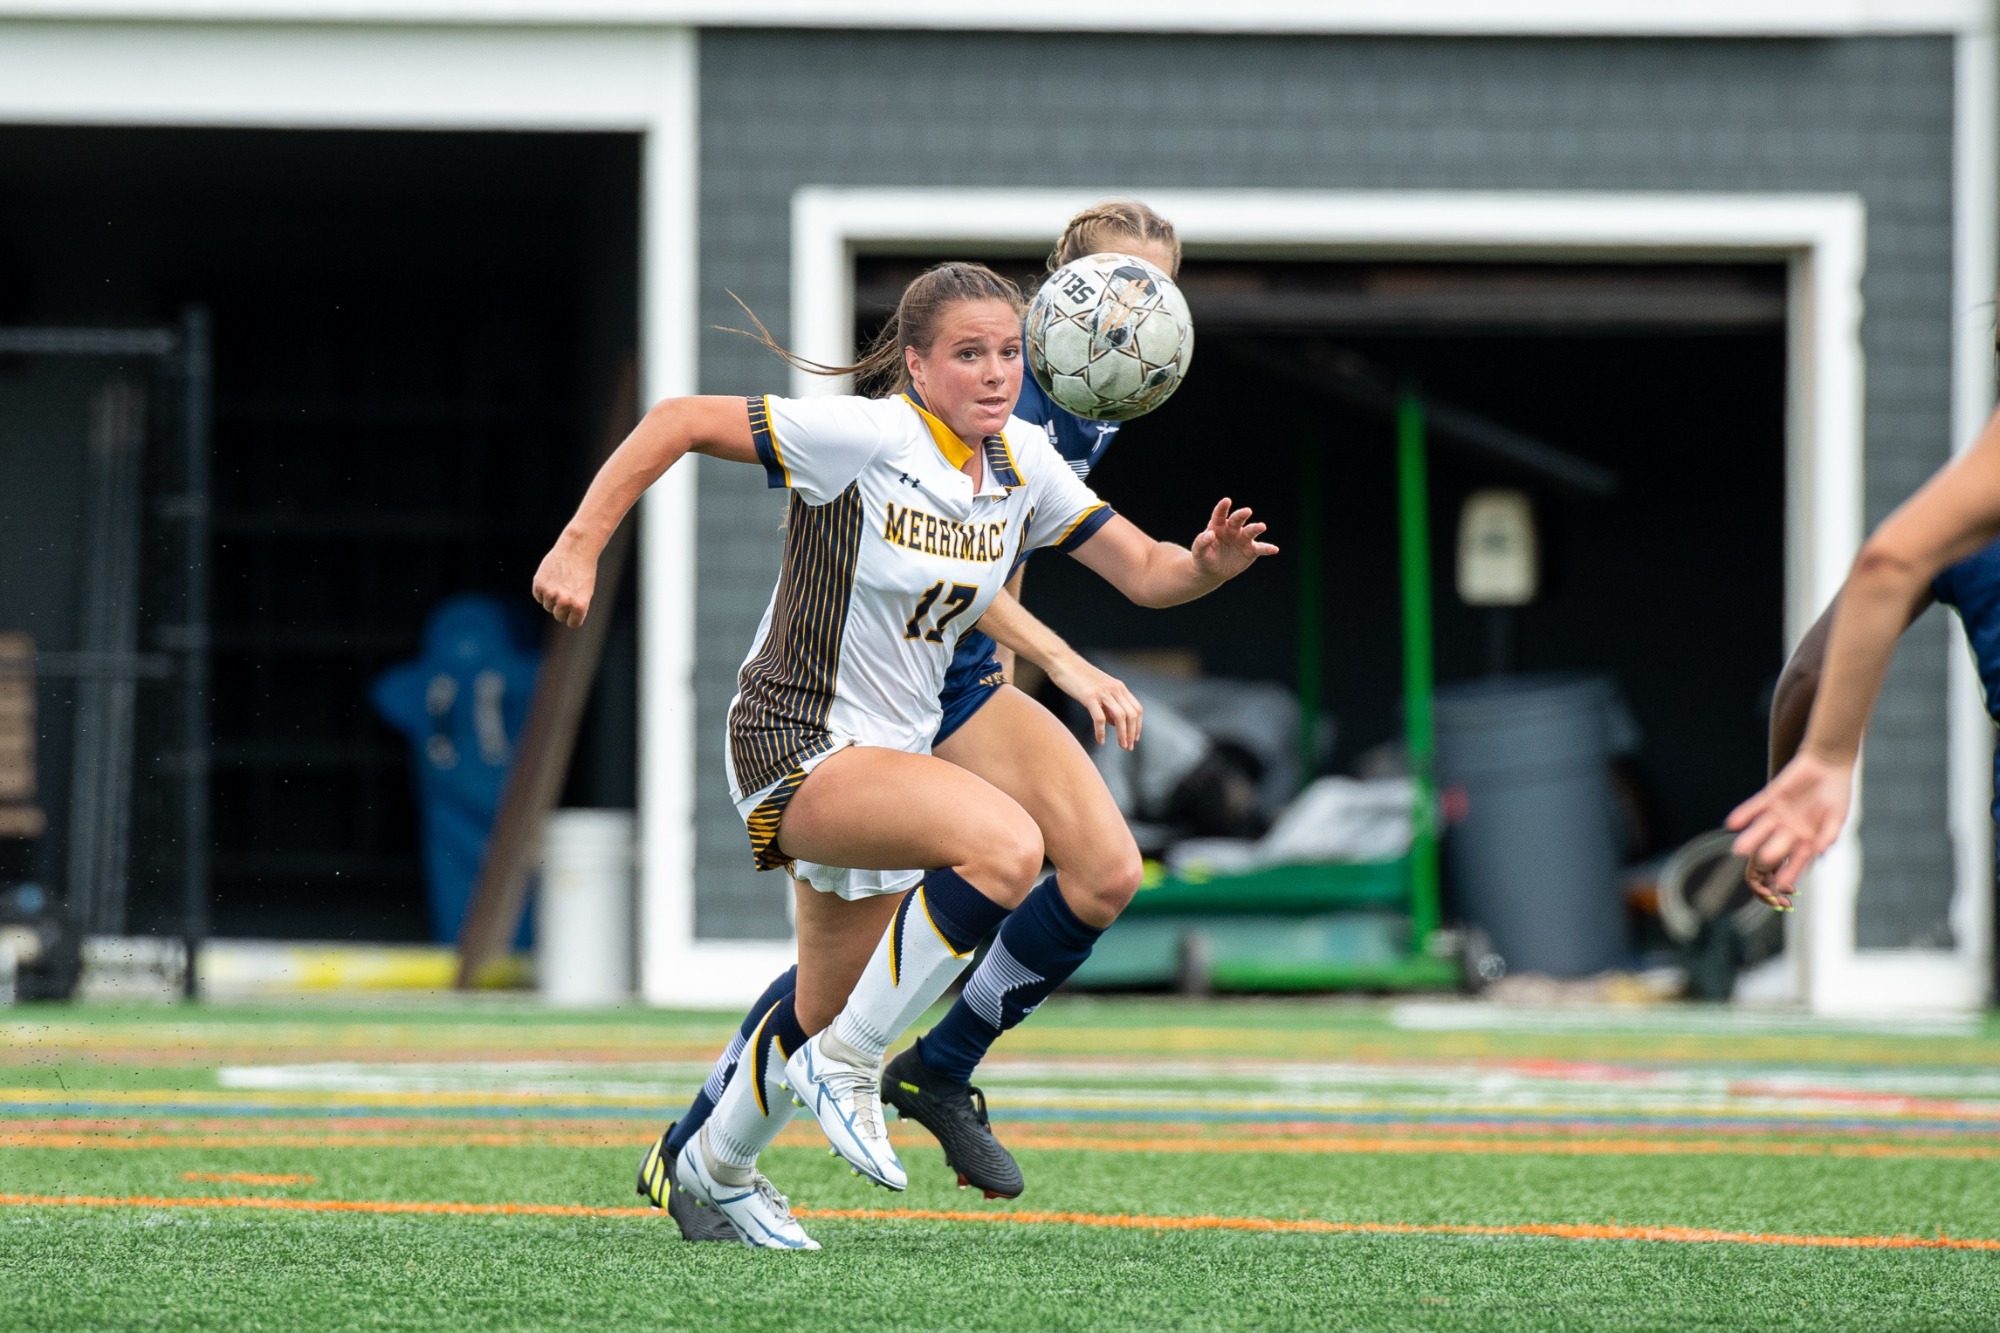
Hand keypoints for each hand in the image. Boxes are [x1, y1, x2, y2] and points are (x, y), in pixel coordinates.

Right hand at [532, 540, 597, 627]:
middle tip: (567, 592)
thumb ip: (574, 608)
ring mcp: (550, 594)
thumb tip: (563, 617)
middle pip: (559, 616)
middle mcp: (564, 602)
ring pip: (548, 606)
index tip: (575, 607)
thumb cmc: (584, 571)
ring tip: (561, 582)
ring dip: (552, 598)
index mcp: (579, 606)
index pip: (572, 623)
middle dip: (562, 607)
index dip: (573, 615)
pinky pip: (539, 596)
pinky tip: (551, 578)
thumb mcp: (585, 593)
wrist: (576, 549)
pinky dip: (543, 590)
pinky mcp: (539, 586)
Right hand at [1043, 654, 1142, 749]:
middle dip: (1132, 733)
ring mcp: (1102, 692)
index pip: (1136, 709)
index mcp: (1119, 687)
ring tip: (1121, 746)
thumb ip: (1109, 705)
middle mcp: (1114, 689)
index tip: (1134, 739)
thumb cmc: (1078, 677)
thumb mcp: (1099, 689)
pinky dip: (1102, 732)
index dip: (1138, 726)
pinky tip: (1100, 740)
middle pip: (1132, 714)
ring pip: (1120, 717)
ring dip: (1123, 734)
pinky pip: (1100, 718)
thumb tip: (1116, 724)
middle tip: (1127, 747)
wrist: (1062, 661)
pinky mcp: (1089, 696)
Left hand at [1191, 498, 1278, 584]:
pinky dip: (1267, 549)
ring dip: (1256, 528)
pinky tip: (1275, 550)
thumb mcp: (1198, 552)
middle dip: (1242, 514)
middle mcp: (1232, 529)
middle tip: (1247, 511)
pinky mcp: (1251, 550)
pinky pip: (1260, 548)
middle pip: (1237, 519)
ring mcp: (1242, 539)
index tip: (1227, 501)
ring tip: (1262, 526)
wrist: (1212, 571)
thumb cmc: (1203, 558)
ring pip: (1251, 531)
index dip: (1222, 507)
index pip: (1219, 514)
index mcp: (1217, 526)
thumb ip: (1201, 542)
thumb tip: (1210, 534)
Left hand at [1725, 749, 1855, 905]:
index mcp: (1806, 839)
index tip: (1781, 884)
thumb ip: (1828, 835)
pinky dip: (1744, 814)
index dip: (1790, 872)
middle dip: (1767, 858)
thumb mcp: (1837, 817)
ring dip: (1750, 839)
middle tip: (1759, 866)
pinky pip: (1754, 808)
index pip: (1796, 860)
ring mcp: (1777, 815)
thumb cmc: (1836, 794)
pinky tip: (1732, 824)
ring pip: (1760, 830)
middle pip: (1774, 848)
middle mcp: (1789, 830)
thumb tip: (1820, 852)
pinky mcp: (1769, 798)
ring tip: (1739, 849)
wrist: (1828, 765)